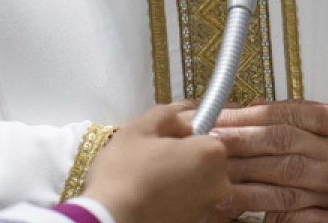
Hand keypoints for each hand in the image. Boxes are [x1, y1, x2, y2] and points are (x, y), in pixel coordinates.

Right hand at [83, 103, 229, 222]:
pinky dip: (175, 200)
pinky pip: (188, 204)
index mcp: (210, 155)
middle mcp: (218, 184)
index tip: (163, 143)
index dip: (185, 137)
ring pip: (198, 185)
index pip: (209, 136)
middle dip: (186, 159)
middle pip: (207, 162)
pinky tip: (152, 199)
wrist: (109, 220)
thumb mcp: (139, 129)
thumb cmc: (124, 171)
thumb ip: (167, 116)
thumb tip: (183, 124)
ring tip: (150, 182)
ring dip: (181, 180)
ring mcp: (207, 208)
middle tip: (154, 161)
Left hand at [211, 99, 327, 222]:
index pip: (286, 114)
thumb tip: (277, 108)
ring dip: (249, 182)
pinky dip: (279, 218)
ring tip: (218, 182)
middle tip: (205, 141)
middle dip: (240, 141)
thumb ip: (321, 116)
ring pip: (287, 183)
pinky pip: (305, 220)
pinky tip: (254, 217)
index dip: (250, 115)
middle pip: (280, 144)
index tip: (220, 116)